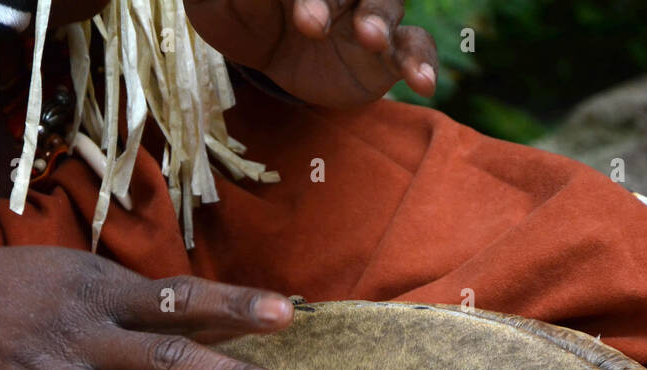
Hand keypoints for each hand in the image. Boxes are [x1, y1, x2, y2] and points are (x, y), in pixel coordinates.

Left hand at [185, 0, 438, 108]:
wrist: (260, 50)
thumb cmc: (238, 11)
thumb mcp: (223, 2)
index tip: (296, 16)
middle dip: (331, 3)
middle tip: (310, 26)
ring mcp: (370, 15)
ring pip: (388, 9)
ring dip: (381, 22)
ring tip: (374, 40)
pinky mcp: (387, 54)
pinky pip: (416, 48)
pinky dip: (422, 62)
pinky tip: (423, 84)